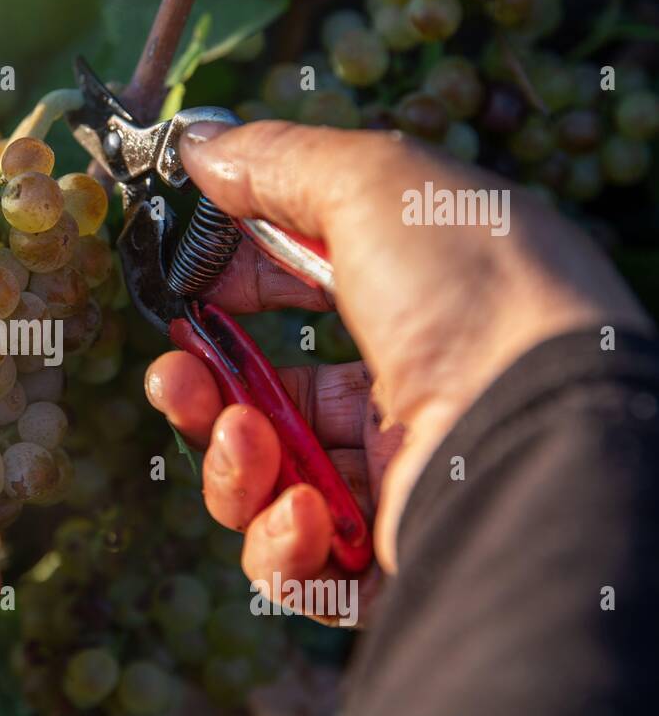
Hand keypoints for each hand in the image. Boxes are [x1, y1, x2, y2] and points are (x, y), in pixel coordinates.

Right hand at [146, 121, 648, 619]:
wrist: (539, 426)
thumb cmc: (474, 293)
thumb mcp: (374, 186)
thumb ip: (279, 163)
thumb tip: (199, 144)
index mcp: (423, 311)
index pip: (307, 307)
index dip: (240, 299)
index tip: (191, 291)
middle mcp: (415, 400)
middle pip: (272, 408)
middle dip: (204, 394)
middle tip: (176, 380)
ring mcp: (402, 487)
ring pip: (270, 490)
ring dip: (231, 466)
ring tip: (245, 442)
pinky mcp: (391, 565)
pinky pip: (302, 570)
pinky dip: (280, 546)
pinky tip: (304, 513)